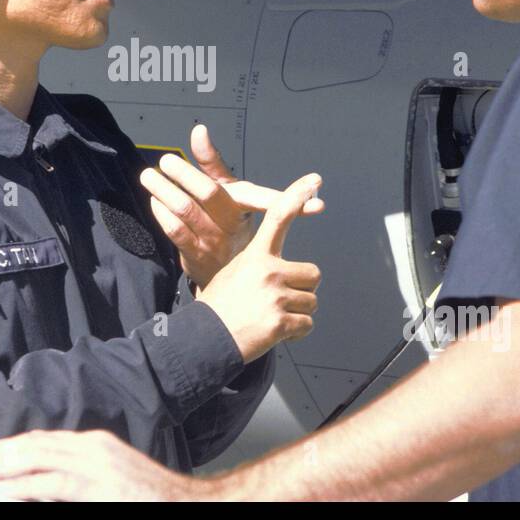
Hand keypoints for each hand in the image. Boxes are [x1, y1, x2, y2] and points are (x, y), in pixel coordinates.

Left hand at [0, 429, 210, 500]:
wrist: (190, 505)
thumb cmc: (150, 500)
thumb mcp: (108, 483)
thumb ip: (74, 482)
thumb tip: (34, 489)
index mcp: (92, 445)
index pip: (37, 441)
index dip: (3, 449)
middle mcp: (92, 447)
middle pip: (30, 444)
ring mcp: (97, 465)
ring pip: (36, 458)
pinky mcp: (101, 486)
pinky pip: (55, 483)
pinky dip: (25, 484)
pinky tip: (2, 489)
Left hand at [140, 123, 323, 288]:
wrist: (221, 274)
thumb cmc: (226, 223)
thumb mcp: (227, 191)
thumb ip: (211, 160)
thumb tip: (198, 130)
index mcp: (246, 206)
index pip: (263, 196)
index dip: (287, 196)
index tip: (310, 191)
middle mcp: (233, 224)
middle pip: (208, 192)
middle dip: (184, 173)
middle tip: (167, 160)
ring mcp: (214, 242)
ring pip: (185, 209)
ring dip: (164, 189)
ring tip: (150, 176)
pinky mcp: (195, 255)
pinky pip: (174, 229)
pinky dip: (161, 211)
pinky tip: (155, 200)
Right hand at [196, 173, 322, 362]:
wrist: (206, 339)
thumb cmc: (219, 307)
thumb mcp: (234, 272)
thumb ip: (259, 265)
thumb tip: (283, 272)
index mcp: (256, 255)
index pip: (279, 217)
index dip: (297, 196)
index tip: (313, 180)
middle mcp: (269, 271)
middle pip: (313, 273)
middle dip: (303, 289)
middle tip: (281, 299)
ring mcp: (276, 297)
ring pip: (312, 302)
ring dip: (298, 313)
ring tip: (273, 316)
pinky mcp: (281, 322)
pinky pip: (307, 325)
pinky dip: (295, 332)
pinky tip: (275, 332)